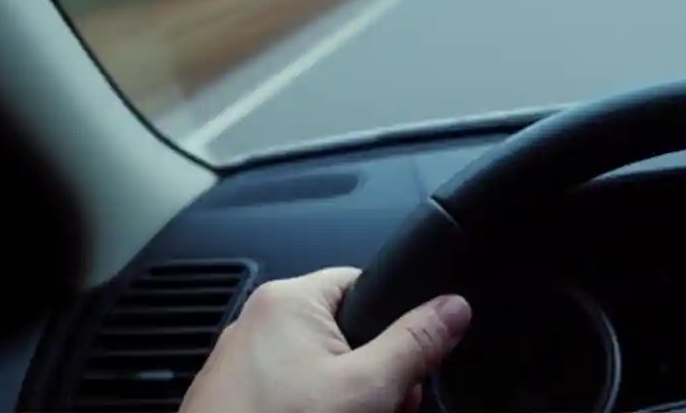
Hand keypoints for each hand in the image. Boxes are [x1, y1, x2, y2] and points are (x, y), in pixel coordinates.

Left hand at [180, 267, 470, 412]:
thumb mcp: (368, 388)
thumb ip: (415, 343)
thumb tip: (452, 308)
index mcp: (287, 300)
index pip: (364, 284)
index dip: (396, 325)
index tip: (408, 365)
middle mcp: (256, 324)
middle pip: (344, 333)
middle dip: (373, 374)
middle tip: (383, 408)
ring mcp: (240, 368)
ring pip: (318, 371)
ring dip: (346, 400)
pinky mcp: (233, 403)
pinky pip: (290, 395)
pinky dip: (312, 412)